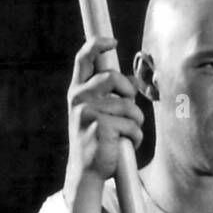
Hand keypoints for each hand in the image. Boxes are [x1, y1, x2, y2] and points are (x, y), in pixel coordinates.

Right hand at [65, 34, 144, 195]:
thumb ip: (111, 94)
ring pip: (128, 107)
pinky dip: (135, 138)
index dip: (97, 44)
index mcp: (77, 92)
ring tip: (125, 135)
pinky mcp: (100, 128)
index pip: (84, 59)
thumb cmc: (97, 139)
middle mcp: (78, 99)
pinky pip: (132, 126)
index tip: (113, 42)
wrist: (86, 170)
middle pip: (113, 78)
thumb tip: (135, 80)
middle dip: (128, 93)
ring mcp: (87, 113)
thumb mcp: (99, 112)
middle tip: (128, 109)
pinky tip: (125, 146)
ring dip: (135, 123)